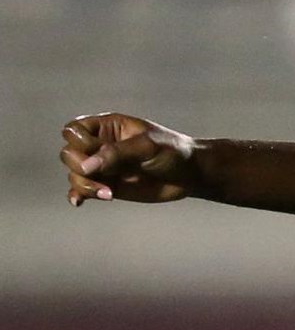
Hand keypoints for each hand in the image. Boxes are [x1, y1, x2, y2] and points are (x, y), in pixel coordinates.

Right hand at [62, 114, 198, 205]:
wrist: (191, 174)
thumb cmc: (173, 152)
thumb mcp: (147, 146)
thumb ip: (118, 153)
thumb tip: (87, 166)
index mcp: (107, 128)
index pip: (73, 130)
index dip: (80, 142)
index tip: (100, 150)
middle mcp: (99, 146)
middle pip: (69, 153)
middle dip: (79, 165)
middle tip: (101, 176)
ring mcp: (103, 167)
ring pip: (75, 173)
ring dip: (85, 184)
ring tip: (108, 193)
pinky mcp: (108, 185)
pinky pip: (83, 190)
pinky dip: (78, 194)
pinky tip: (79, 202)